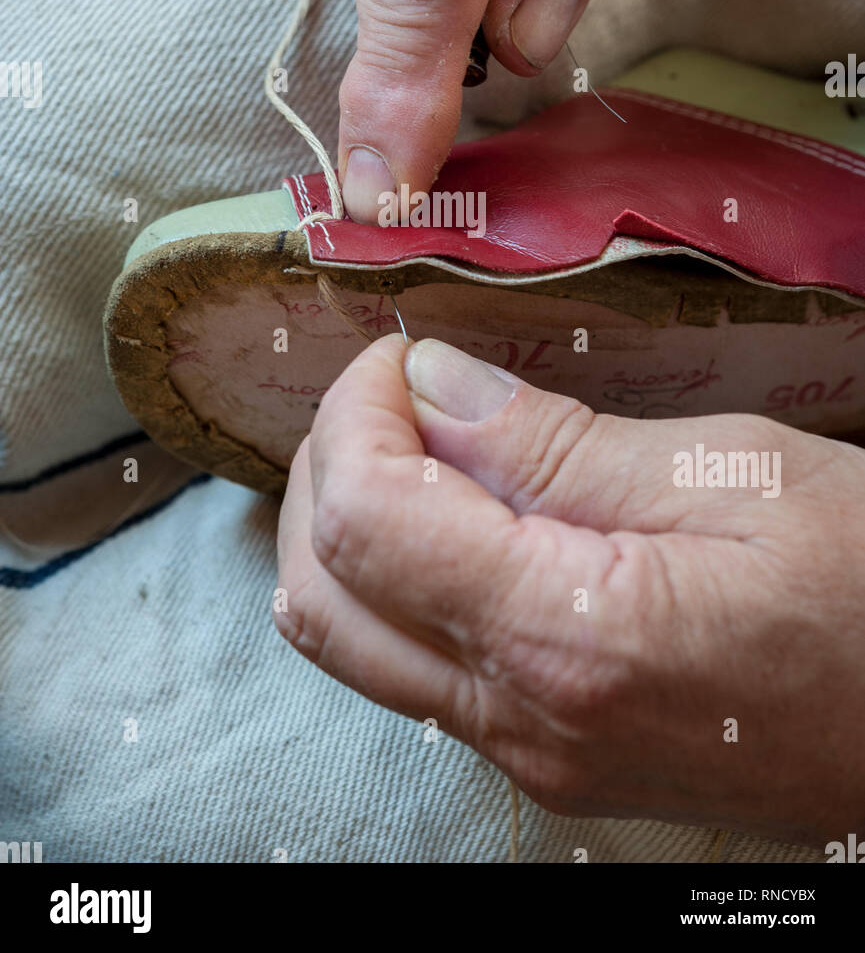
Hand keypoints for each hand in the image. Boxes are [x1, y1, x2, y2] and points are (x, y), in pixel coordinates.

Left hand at [275, 335, 864, 846]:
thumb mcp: (729, 475)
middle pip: (324, 595)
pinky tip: (466, 517)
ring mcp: (531, 754)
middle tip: (399, 393)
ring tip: (426, 445)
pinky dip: (401, 580)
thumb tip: (431, 387)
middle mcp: (525, 719)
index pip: (365, 524)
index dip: (356, 417)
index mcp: (567, 640)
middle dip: (330, 466)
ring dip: (352, 529)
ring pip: (352, 643)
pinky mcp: (547, 758)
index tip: (400, 359)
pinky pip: (416, 668)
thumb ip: (556, 442)